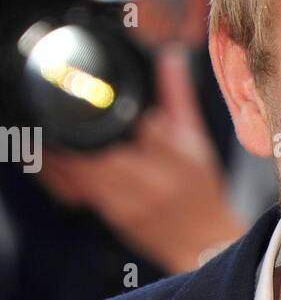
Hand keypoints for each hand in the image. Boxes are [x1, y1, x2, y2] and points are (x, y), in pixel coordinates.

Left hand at [39, 44, 245, 273]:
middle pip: (107, 149)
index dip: (120, 108)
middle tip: (66, 110)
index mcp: (179, 156)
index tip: (102, 94)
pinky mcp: (115, 215)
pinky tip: (58, 159)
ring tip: (56, 133)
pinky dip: (64, 173)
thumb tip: (170, 57)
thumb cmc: (202, 190)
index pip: (145, 125)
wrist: (205, 242)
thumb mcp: (197, 139)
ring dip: (66, 151)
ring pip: (86, 170)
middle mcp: (155, 180)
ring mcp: (132, 200)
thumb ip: (178, 96)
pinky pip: (80, 190)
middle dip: (84, 131)